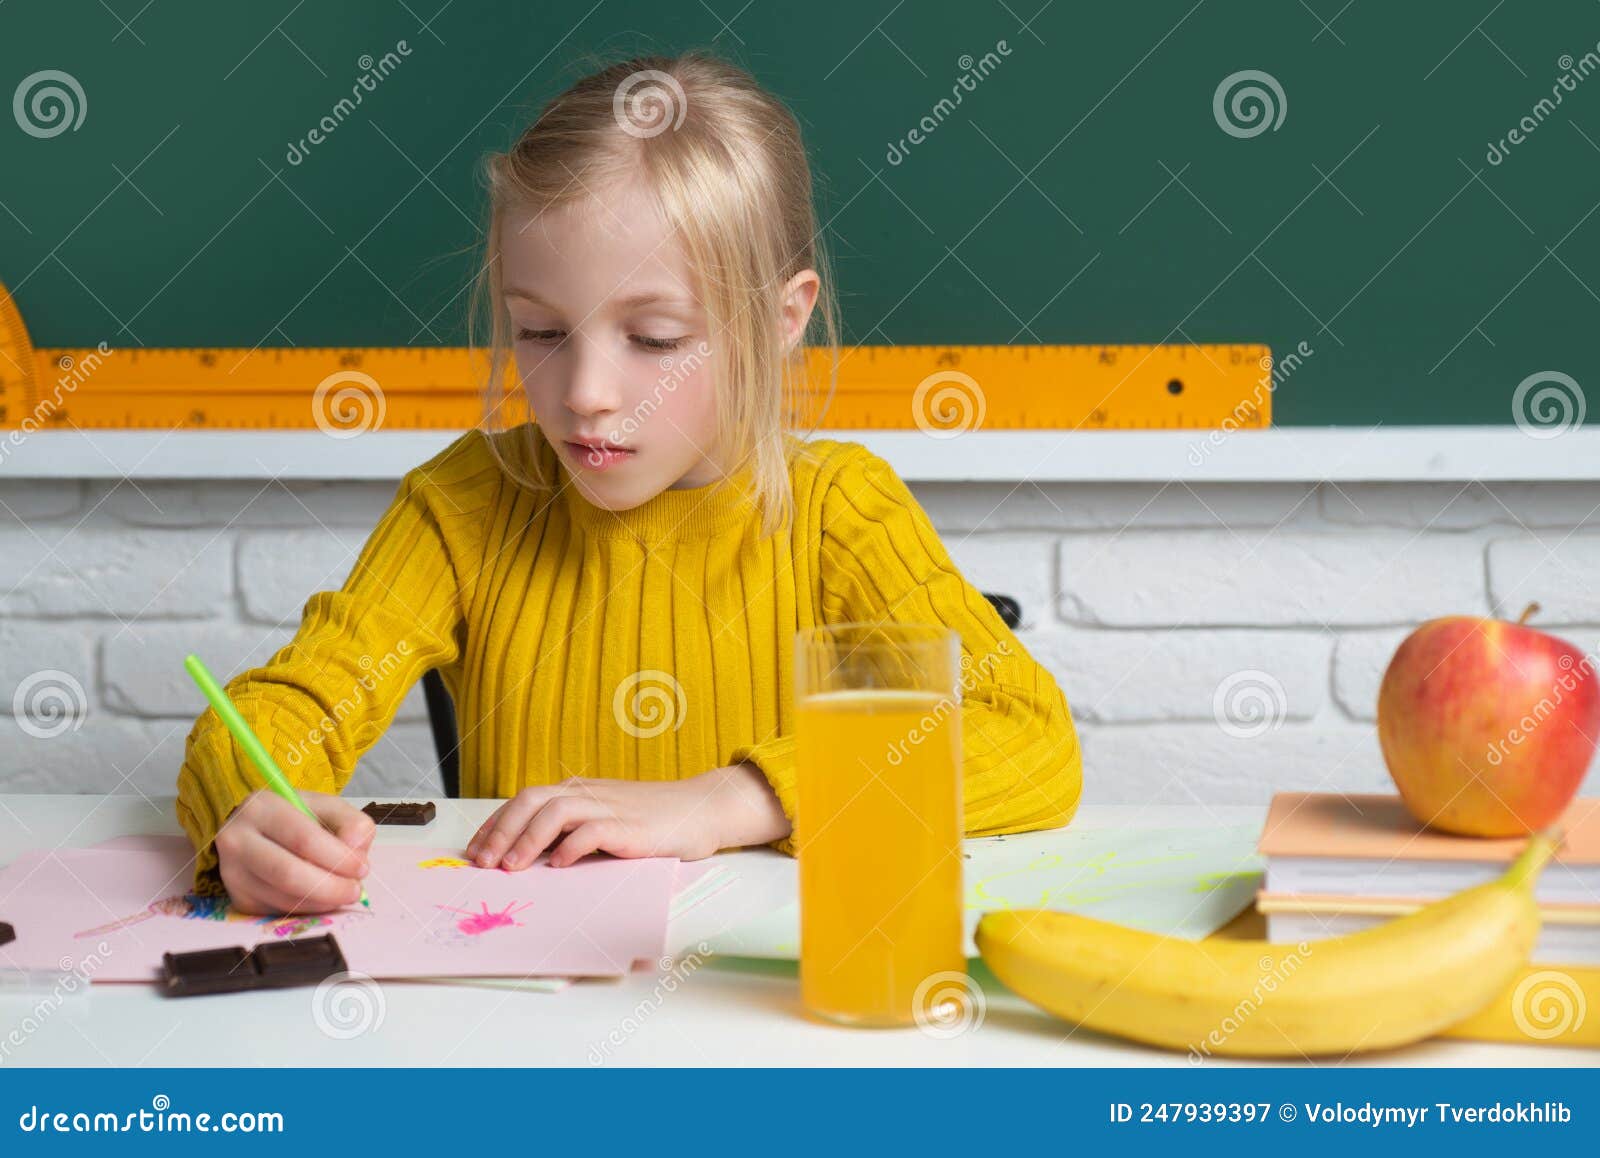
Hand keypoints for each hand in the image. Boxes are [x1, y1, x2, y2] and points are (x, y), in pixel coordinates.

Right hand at [214, 789, 374, 914]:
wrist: (252, 830)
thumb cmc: (294, 816)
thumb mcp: (325, 806)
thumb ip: (350, 822)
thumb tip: (357, 854)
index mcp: (261, 808)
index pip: (303, 838)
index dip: (338, 858)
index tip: (362, 868)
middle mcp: (237, 840)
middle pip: (288, 874)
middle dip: (330, 888)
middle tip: (354, 890)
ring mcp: (232, 873)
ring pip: (283, 898)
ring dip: (322, 902)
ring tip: (342, 893)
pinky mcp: (238, 899)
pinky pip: (278, 911)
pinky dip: (307, 910)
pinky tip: (319, 898)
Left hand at [467, 764, 791, 869]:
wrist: (702, 809)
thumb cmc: (652, 822)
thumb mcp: (604, 821)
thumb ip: (571, 833)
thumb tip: (528, 858)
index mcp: (578, 791)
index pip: (523, 800)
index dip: (494, 825)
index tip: (474, 852)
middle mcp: (588, 793)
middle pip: (530, 800)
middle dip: (500, 831)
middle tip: (483, 863)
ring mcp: (609, 807)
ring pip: (554, 811)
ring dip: (526, 839)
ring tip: (512, 867)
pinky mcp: (630, 826)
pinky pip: (592, 830)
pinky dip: (570, 847)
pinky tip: (558, 866)